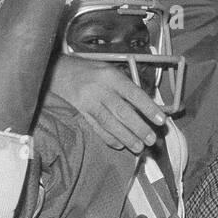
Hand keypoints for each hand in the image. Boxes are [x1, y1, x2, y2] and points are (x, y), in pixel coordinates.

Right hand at [47, 55, 165, 152]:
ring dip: (127, 137)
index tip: (161, 120)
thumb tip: (145, 105)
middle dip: (139, 128)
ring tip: (139, 147)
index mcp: (110, 76)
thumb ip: (124, 85)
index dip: (149, 108)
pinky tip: (120, 145)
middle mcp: (99, 89)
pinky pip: (96, 128)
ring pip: (110, 123)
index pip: (134, 94)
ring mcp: (87, 102)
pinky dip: (109, 138)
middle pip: (123, 112)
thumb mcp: (107, 70)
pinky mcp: (79, 113)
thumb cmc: (87, 70)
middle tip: (152, 140)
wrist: (56, 71)